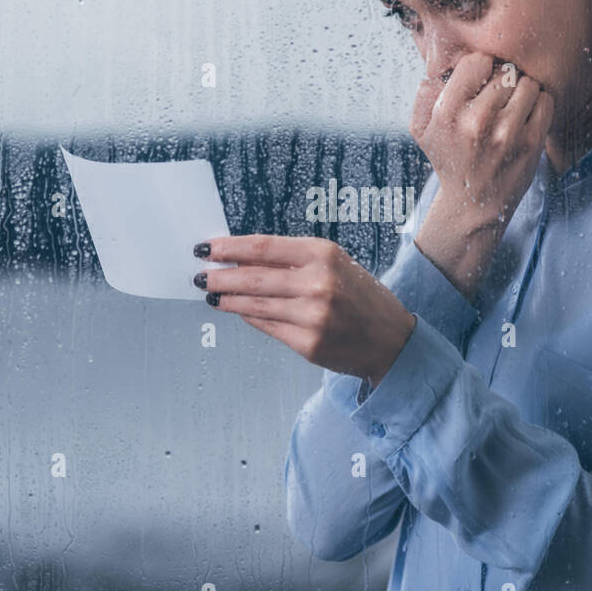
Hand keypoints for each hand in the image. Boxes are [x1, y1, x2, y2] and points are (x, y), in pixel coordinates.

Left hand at [194, 235, 415, 386]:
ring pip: (254, 304)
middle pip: (252, 277)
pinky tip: (236, 310)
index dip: (230, 247)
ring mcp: (312, 316)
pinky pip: (266, 326)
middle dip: (220, 276)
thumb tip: (243, 258)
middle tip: (200, 275)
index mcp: (324, 254)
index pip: (263, 247)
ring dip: (227, 299)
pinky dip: (248, 317)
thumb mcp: (335, 265)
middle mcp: (318, 283)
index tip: (208, 248)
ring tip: (211, 293)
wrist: (391, 339)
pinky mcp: (308, 343)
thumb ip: (293, 261)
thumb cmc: (360, 297)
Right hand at [411, 51, 553, 233]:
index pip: (477, 61)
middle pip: (506, 72)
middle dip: (503, 80)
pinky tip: (526, 116)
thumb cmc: (448, 159)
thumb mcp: (421, 129)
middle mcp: (476, 122)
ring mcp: (507, 134)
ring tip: (513, 106)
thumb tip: (440, 69)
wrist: (473, 205)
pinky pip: (545, 101)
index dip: (481, 68)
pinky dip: (539, 104)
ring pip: (528, 83)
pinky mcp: (532, 144)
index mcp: (447, 114)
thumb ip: (424, 94)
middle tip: (498, 96)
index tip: (480, 82)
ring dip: (523, 91)